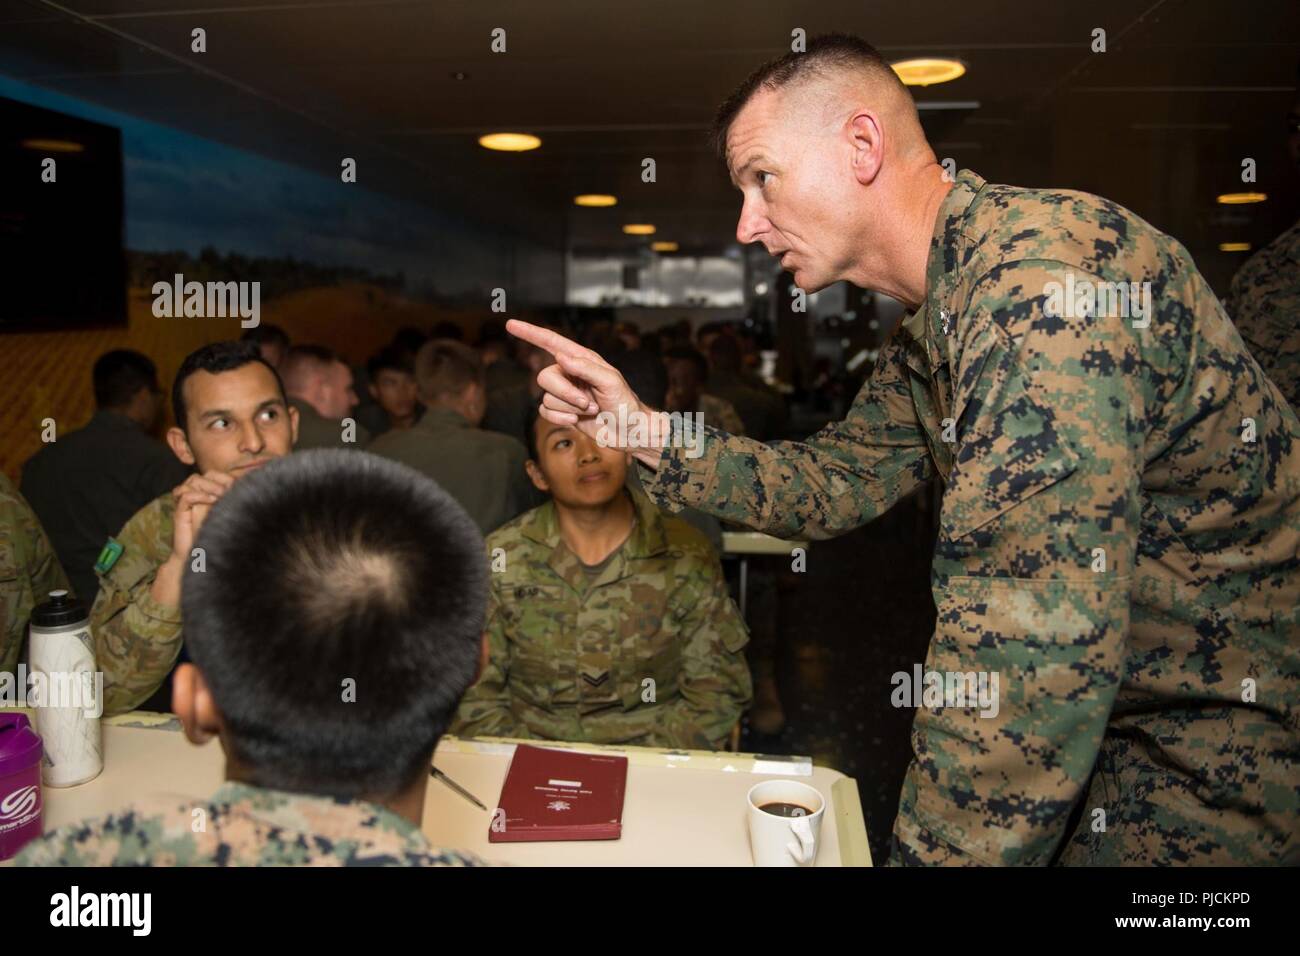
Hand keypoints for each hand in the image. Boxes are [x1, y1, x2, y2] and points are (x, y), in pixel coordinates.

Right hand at [170, 471, 233, 563]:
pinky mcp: (180, 513)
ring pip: (193, 481)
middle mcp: (196, 496)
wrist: (200, 557)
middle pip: (203, 475)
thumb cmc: (218, 536)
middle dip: (219, 479)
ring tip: (222, 495)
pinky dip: (198, 495)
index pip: (214, 475)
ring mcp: (187, 504)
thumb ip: (233, 500)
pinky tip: (212, 500)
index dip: (226, 476)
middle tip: (231, 489)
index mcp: (207, 494)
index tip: (239, 485)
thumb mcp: (229, 515)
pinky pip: (185, 496)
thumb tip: (250, 487)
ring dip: (210, 485)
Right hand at [506, 320, 667, 464]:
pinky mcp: (561, 410)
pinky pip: (545, 411)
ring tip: (590, 410)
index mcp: (581, 359)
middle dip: (565, 393)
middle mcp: (569, 373)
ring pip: (546, 397)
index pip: (551, 342)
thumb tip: (559, 356)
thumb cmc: (625, 403)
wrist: (628, 432)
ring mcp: (564, 392)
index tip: (510, 324)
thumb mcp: (610, 381)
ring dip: (568, 408)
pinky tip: (577, 420)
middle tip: (588, 403)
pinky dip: (561, 418)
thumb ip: (585, 367)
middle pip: (545, 377)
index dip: (530, 333)